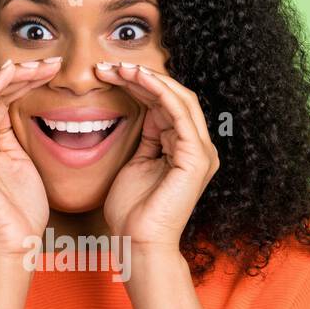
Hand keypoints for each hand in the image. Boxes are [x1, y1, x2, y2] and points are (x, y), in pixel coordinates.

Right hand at [0, 57, 61, 259]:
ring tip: (39, 66)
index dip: (20, 79)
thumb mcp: (23, 163)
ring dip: (9, 76)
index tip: (51, 69)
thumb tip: (31, 109)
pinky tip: (12, 74)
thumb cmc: (21, 212)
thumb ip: (18, 136)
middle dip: (17, 72)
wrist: (12, 247)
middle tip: (50, 63)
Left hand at [99, 62, 219, 251]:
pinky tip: (136, 79)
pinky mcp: (196, 158)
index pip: (165, 105)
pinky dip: (159, 92)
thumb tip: (142, 112)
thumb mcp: (136, 164)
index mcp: (183, 149)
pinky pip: (180, 113)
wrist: (138, 243)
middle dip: (141, 77)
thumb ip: (145, 139)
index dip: (139, 86)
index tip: (108, 74)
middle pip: (173, 97)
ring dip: (148, 79)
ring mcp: (201, 152)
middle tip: (109, 65)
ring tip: (119, 67)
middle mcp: (198, 147)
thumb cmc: (132, 212)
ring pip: (179, 98)